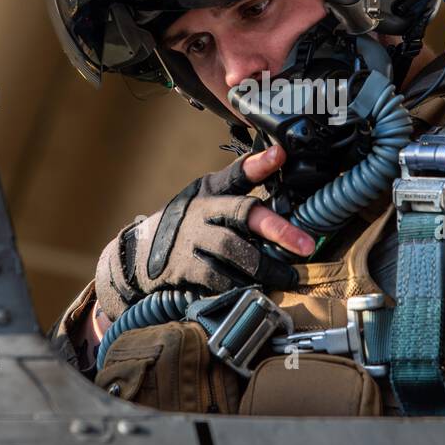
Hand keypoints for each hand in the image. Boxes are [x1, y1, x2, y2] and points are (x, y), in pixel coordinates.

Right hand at [93, 144, 314, 319]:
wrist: (138, 254)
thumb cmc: (185, 222)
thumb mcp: (206, 196)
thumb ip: (240, 186)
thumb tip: (280, 162)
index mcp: (211, 191)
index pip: (236, 174)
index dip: (258, 164)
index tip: (280, 154)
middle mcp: (201, 211)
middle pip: (243, 215)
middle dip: (278, 230)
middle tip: (306, 246)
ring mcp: (191, 240)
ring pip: (233, 251)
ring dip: (264, 266)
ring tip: (287, 276)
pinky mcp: (183, 268)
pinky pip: (217, 278)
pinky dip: (239, 286)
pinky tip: (255, 290)